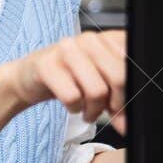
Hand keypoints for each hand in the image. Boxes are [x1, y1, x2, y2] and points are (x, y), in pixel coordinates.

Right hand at [0, 29, 125, 134]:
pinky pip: (72, 96)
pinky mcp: (46, 65)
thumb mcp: (100, 82)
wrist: (27, 76)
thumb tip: (128, 124)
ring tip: (88, 112)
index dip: (133, 90)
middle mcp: (89, 39)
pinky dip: (74, 108)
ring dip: (93, 110)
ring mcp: (66, 49)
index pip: (135, 65)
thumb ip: (119, 99)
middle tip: (107, 112)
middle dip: (115, 104)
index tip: (125, 104)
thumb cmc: (68, 78)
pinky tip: (72, 106)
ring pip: (96, 90)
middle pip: (119, 78)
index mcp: (109, 38)